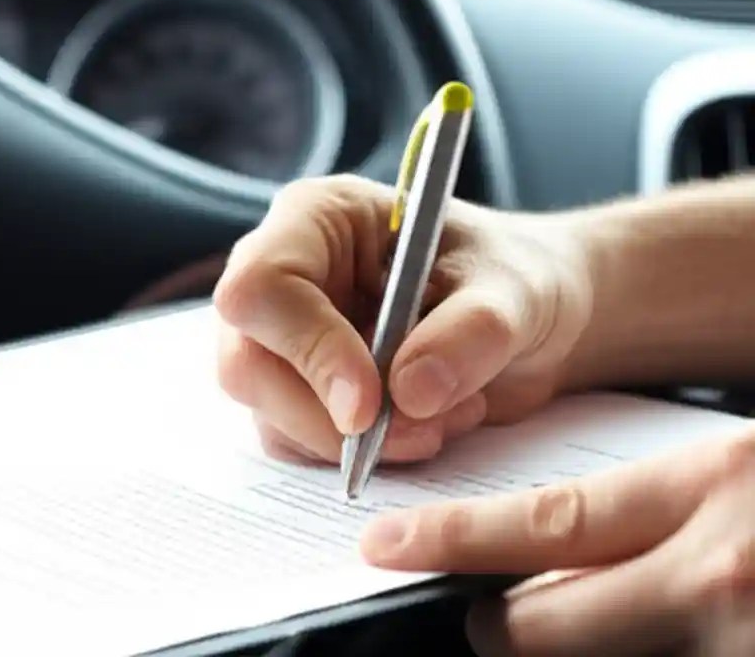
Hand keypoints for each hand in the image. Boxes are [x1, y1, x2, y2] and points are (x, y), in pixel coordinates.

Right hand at [212, 175, 593, 463]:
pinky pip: (298, 443)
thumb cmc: (519, 279)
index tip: (371, 405)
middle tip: (416, 432)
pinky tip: (425, 429)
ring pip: (269, 414)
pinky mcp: (300, 392)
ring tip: (442, 420)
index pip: (262, 286)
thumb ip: (469, 333)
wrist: (540, 321)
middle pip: (246, 362)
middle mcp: (285, 277)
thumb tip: (408, 392)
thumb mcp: (514, 294)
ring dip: (355, 442)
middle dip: (328, 416)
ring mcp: (285, 340)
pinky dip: (361, 456)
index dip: (306, 349)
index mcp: (317, 220)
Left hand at [356, 429, 754, 655]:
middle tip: (483, 617)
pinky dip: (650, 653)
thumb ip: (671, 498)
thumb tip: (582, 534)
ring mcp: (740, 643)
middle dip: (498, 626)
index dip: (454, 539)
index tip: (384, 543)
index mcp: (710, 485)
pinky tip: (683, 632)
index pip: (546, 521)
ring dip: (585, 646)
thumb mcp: (747, 465)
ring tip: (611, 609)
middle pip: (545, 623)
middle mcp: (717, 572)